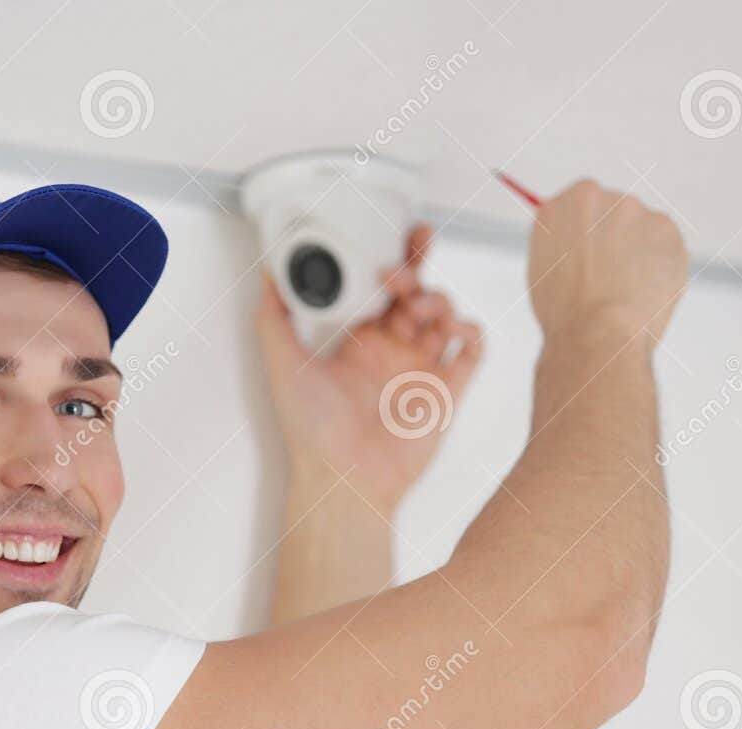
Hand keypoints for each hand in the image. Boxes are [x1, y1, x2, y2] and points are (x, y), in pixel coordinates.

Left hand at [254, 224, 484, 511]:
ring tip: (420, 309)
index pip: (384, 288)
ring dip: (439, 300)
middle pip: (418, 293)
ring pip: (445, 316)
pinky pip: (473, 353)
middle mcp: (394, 351)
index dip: (395, 257)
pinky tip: (455, 330)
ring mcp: (422, 370)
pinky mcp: (446, 393)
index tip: (395, 237)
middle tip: (406, 266)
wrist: (343, 479)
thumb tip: (269, 272)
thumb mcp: (283, 363)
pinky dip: (472, 333)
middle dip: (419, 269)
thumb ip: (274, 316)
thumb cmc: (313, 431)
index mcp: (361, 341)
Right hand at [527, 179, 687, 349]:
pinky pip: (664, 248)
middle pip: (611, 214)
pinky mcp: (668, 229)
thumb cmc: (566, 312)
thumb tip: (580, 246)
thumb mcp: (544, 269)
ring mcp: (636, 210)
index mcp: (562, 205)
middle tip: (606, 280)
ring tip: (624, 292)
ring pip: (640, 231)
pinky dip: (659, 268)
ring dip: (637, 254)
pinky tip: (644, 293)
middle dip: (613, 241)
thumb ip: (563, 244)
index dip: (583, 238)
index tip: (586, 258)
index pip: (576, 209)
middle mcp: (599, 196)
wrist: (599, 331)